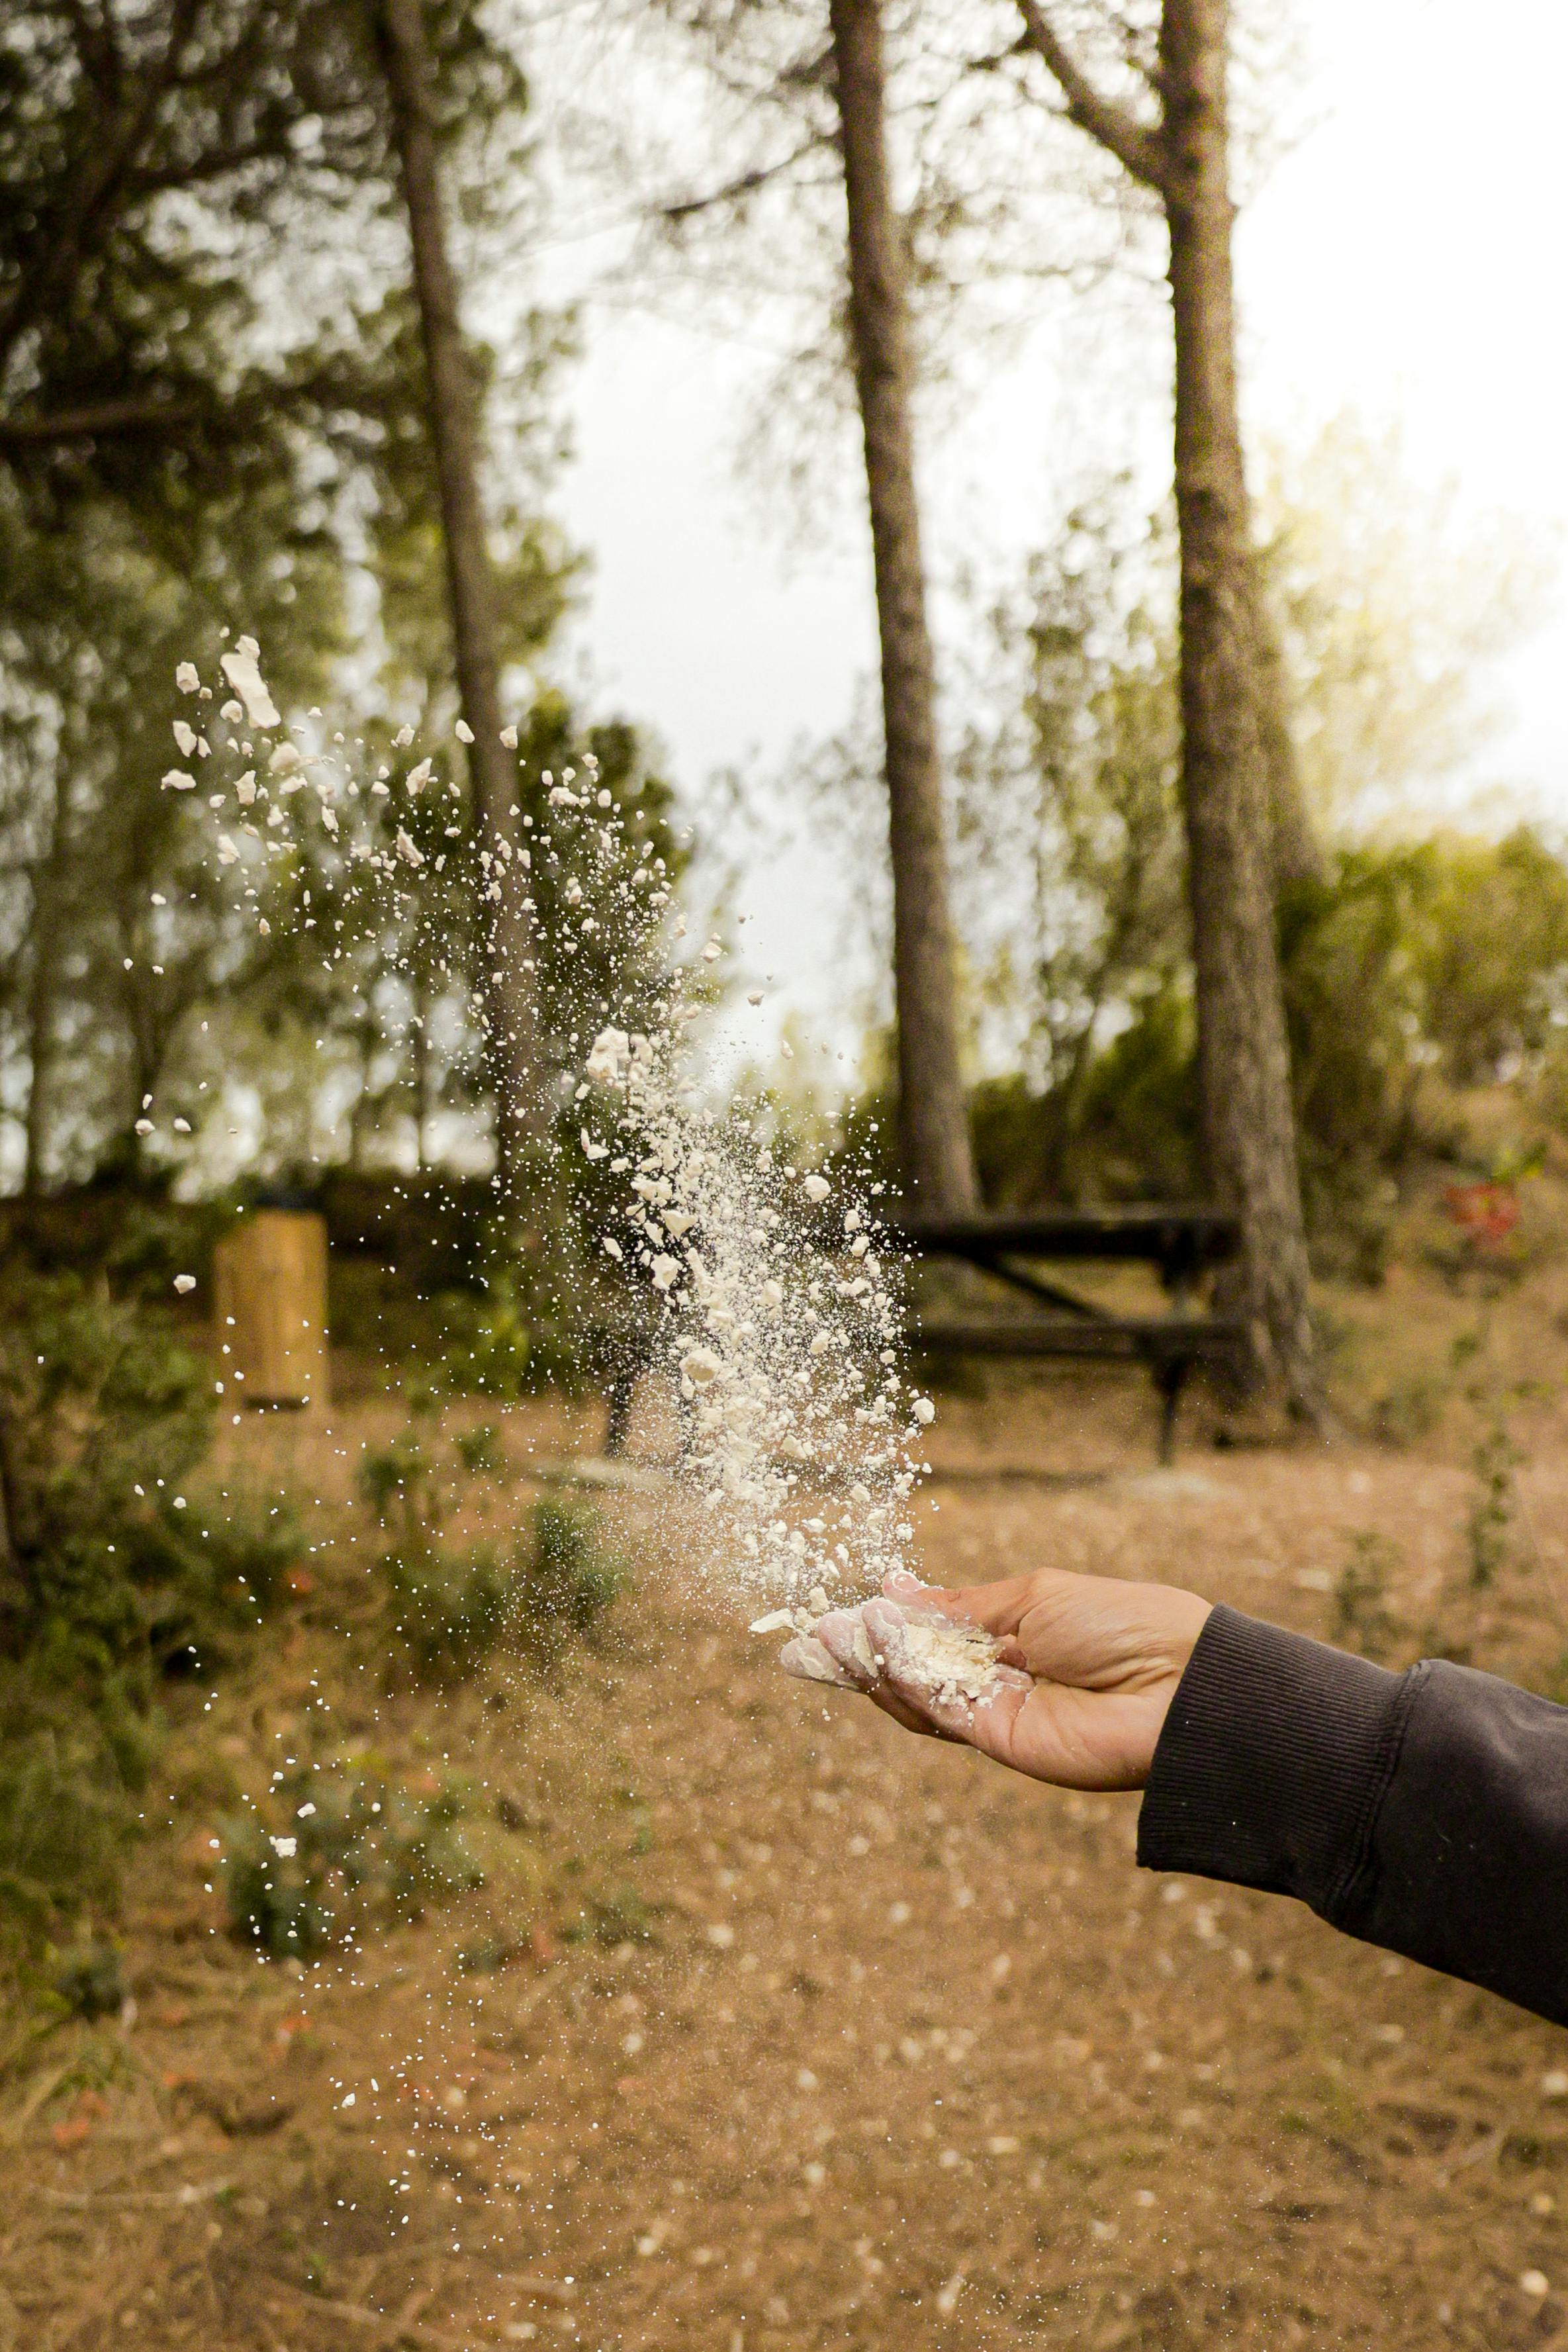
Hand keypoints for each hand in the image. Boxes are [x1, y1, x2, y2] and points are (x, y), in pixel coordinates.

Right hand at [815, 1565, 1210, 1791]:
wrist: (1180, 1680)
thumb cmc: (1122, 1623)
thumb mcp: (1030, 1597)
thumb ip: (959, 1606)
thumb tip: (895, 1588)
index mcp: (1009, 1639)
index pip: (929, 1638)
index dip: (883, 1628)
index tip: (837, 1613)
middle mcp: (997, 1681)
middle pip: (912, 1673)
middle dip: (859, 1656)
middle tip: (805, 1639)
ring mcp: (997, 1716)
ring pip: (916, 1698)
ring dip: (871, 1666)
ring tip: (833, 1634)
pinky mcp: (1002, 1743)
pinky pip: (941, 1713)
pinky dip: (904, 1681)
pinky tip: (878, 1645)